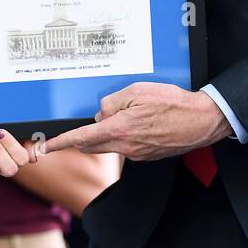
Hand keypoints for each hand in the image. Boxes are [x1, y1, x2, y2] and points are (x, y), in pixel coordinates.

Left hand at [42, 82, 228, 159]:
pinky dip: (125, 136)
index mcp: (120, 129)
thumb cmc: (172, 103)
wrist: (202, 121)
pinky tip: (141, 123)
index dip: (60, 142)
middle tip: (87, 122)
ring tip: (127, 115)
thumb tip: (101, 114)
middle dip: (83, 136)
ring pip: (110, 145)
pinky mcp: (147, 156)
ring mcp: (137, 154)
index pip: (81, 138)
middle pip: (93, 144)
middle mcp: (126, 146)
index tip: (45, 147)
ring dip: (107, 134)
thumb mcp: (137, 91)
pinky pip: (127, 146)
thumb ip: (112, 102)